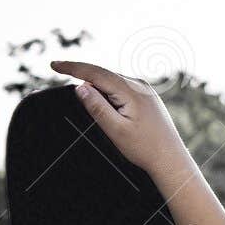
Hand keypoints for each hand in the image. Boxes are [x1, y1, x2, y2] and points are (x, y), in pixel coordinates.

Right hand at [50, 60, 188, 178]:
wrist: (171, 160)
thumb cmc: (146, 149)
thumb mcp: (116, 130)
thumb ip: (97, 107)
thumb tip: (81, 86)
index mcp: (131, 90)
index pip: (95, 73)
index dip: (72, 67)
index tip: (54, 64)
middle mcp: (139, 85)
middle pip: (103, 75)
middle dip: (82, 74)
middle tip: (60, 72)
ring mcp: (145, 90)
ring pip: (112, 81)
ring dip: (95, 84)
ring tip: (82, 91)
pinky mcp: (147, 97)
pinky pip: (121, 88)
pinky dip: (107, 91)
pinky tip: (103, 100)